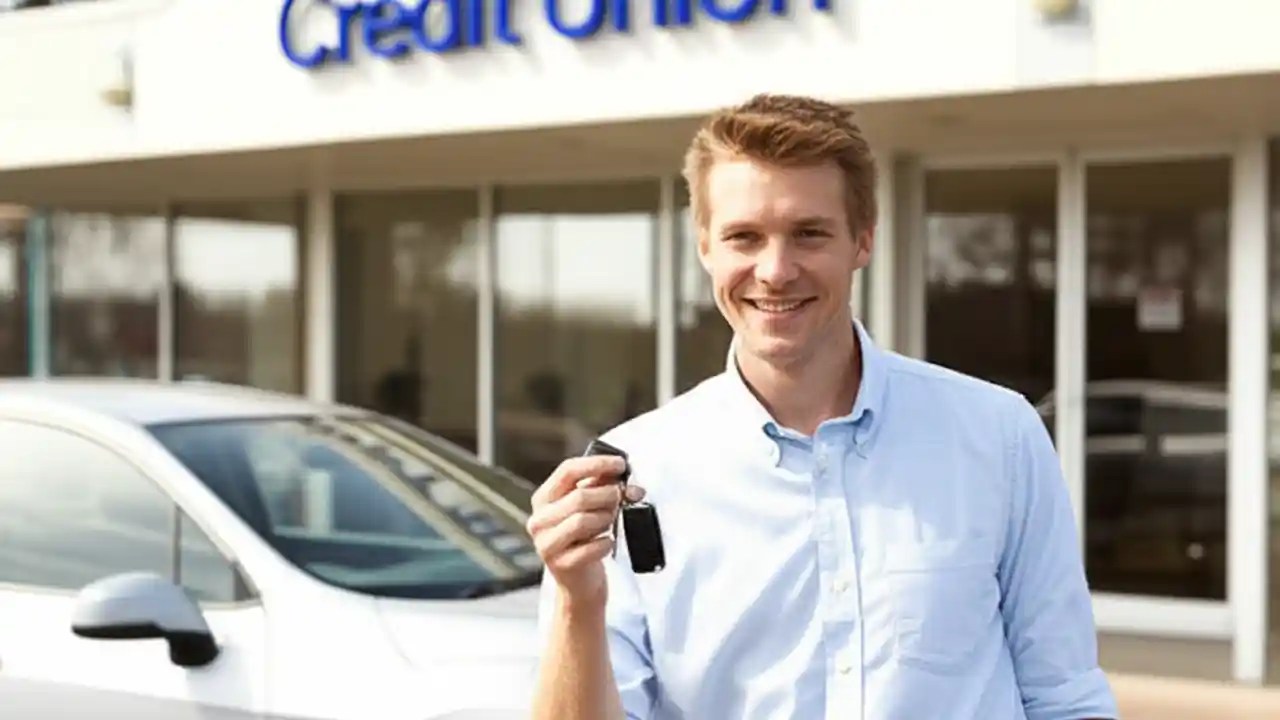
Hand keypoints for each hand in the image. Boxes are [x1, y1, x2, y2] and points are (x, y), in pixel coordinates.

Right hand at [526, 455, 645, 607]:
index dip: (597, 464)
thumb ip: (603, 488)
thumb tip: (627, 481)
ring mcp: (546, 544)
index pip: (567, 470)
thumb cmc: (585, 537)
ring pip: (582, 521)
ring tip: (611, 521)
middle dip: (607, 495)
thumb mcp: (589, 507)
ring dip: (605, 518)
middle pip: (578, 497)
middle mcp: (539, 520)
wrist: (579, 581)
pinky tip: (606, 543)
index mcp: (543, 498)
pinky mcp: (560, 565)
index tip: (621, 464)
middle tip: (622, 497)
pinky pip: (592, 547)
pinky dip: (606, 543)